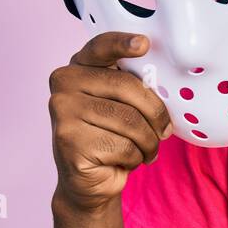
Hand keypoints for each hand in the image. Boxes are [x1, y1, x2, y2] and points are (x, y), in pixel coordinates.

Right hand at [48, 32, 173, 213]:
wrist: (88, 183)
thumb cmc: (110, 138)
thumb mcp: (121, 107)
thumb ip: (132, 89)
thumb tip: (162, 86)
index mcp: (78, 69)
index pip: (101, 48)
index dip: (122, 44)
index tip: (144, 44)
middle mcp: (64, 86)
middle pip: (128, 88)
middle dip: (156, 114)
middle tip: (164, 131)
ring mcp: (63, 113)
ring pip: (130, 121)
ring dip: (148, 141)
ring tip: (144, 150)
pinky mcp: (70, 141)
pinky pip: (124, 146)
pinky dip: (135, 158)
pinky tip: (123, 161)